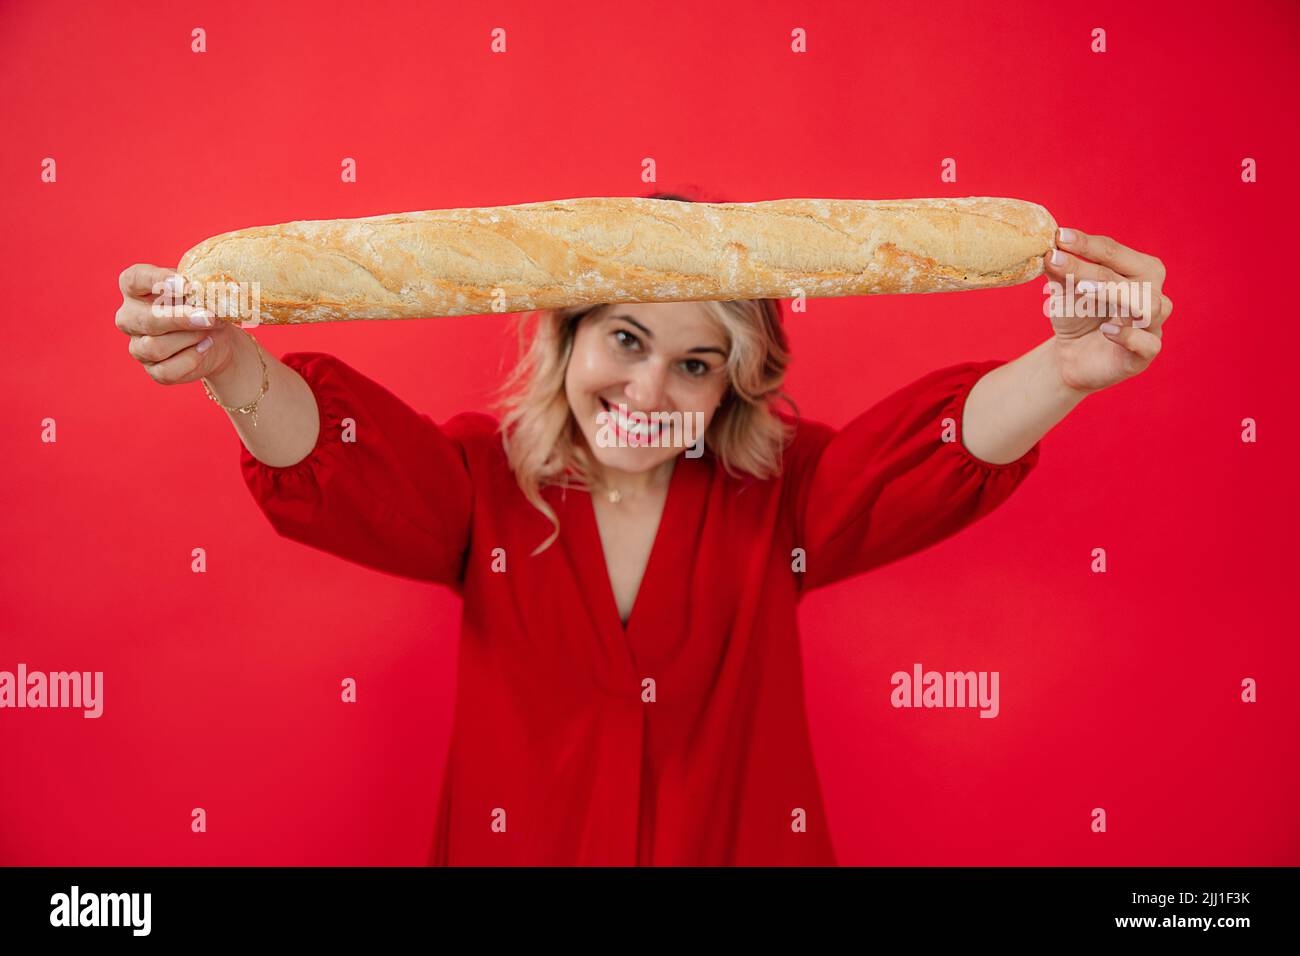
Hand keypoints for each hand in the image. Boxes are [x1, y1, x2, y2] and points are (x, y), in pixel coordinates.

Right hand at [115, 263, 242, 384]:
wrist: (218, 338)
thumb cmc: (203, 306)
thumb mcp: (203, 293)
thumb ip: (197, 288)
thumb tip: (204, 291)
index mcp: (136, 289)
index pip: (134, 279)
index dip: (156, 280)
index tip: (185, 284)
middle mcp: (130, 317)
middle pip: (145, 319)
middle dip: (179, 319)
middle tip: (207, 317)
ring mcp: (138, 346)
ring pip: (154, 347)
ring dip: (189, 338)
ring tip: (209, 330)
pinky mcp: (153, 369)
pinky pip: (166, 370)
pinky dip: (191, 359)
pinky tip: (206, 347)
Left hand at [1043, 229, 1172, 394]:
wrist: (1072, 357)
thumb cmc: (1076, 316)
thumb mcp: (1064, 291)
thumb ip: (1060, 270)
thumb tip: (1049, 248)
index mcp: (1138, 270)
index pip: (1115, 251)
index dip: (1087, 244)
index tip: (1059, 237)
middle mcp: (1152, 293)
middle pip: (1132, 275)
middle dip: (1094, 267)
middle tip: (1058, 261)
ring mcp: (1153, 324)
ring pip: (1149, 306)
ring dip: (1116, 295)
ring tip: (1084, 290)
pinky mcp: (1146, 353)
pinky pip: (1148, 343)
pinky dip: (1129, 336)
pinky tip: (1106, 330)